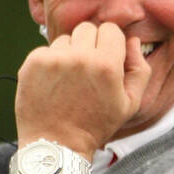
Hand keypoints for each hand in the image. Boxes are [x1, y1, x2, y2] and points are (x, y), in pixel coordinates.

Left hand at [14, 21, 151, 154]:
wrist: (57, 144)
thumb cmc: (96, 125)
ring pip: (66, 39)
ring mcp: (54, 58)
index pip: (110, 29)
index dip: (111, 43)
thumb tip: (133, 41)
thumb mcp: (130, 104)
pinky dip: (51, 62)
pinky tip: (55, 84)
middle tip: (88, 70)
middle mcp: (80, 57)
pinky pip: (47, 50)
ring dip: (70, 53)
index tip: (107, 58)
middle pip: (87, 29)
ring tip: (70, 80)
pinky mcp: (33, 63)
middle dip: (90, 44)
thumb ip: (140, 70)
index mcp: (106, 65)